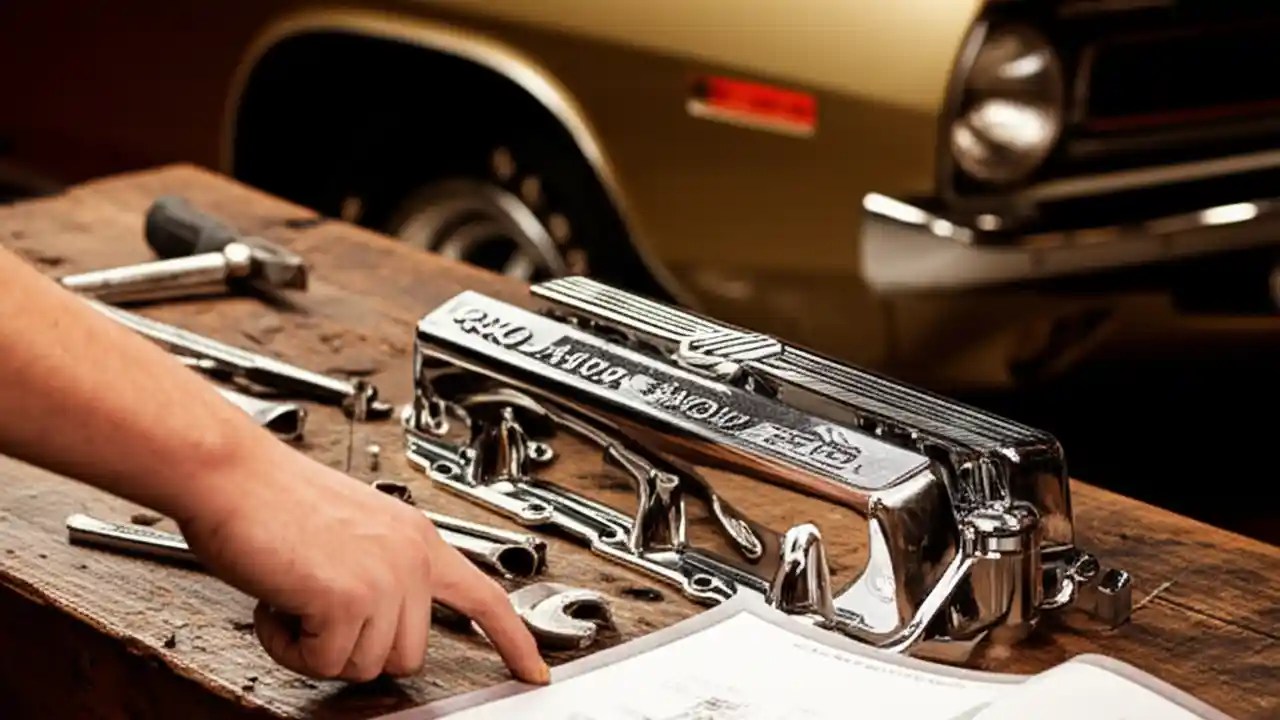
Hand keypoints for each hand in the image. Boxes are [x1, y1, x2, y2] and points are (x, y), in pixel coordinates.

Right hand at [174, 442, 548, 684]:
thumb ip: (382, 571)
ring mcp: (384, 578)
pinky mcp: (349, 600)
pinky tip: (277, 604)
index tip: (533, 670)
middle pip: (407, 655)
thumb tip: (379, 623)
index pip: (485, 596)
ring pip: (364, 666)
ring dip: (318, 647)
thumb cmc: (273, 500)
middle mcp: (410, 557)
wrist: (232, 476)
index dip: (513, 639)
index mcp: (416, 538)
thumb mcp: (354, 530)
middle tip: (315, 608)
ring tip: (292, 597)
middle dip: (355, 647)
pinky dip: (289, 646)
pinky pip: (324, 663)